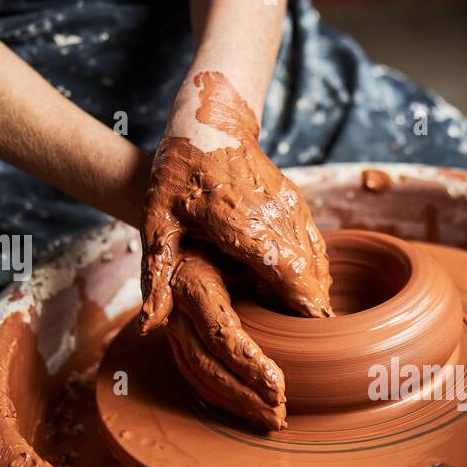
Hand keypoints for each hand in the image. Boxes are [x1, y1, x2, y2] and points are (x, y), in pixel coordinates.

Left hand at [139, 72, 330, 429]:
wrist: (209, 122)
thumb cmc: (177, 173)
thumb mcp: (156, 223)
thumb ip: (155, 275)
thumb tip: (148, 326)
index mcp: (239, 224)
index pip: (285, 271)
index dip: (303, 305)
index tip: (313, 334)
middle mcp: (274, 217)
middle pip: (309, 273)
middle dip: (313, 309)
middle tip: (310, 344)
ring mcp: (291, 209)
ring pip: (318, 261)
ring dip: (315, 293)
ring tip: (305, 325)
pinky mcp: (298, 204)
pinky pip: (317, 247)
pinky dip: (315, 272)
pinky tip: (303, 293)